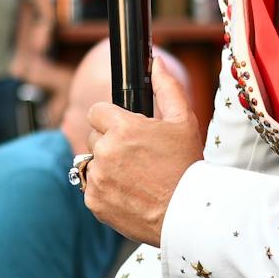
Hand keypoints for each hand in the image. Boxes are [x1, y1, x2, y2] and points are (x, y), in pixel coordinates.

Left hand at [81, 69, 202, 247]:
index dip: (111, 119)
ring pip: (91, 163)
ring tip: (133, 176)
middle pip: (94, 138)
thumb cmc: (186, 167)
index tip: (124, 129)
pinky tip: (128, 193)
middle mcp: (105, 151)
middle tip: (136, 157)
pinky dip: (105, 190)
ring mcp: (97, 178)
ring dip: (106, 167)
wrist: (186, 214)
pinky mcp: (94, 201)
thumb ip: (167, 88)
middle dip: (110, 143)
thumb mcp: (183, 122)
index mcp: (123, 127)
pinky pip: (91, 188)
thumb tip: (156, 63)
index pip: (96, 111)